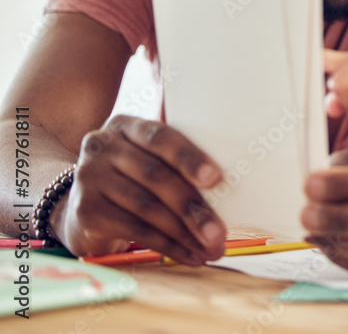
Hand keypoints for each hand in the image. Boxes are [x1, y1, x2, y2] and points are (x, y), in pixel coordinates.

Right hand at [49, 115, 227, 264]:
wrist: (83, 209)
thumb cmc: (132, 180)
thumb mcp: (148, 160)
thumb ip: (177, 164)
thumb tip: (230, 188)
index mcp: (126, 126)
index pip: (160, 136)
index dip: (189, 157)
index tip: (216, 178)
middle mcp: (103, 147)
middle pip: (157, 177)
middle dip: (194, 207)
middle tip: (220, 232)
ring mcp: (90, 179)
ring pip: (148, 208)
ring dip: (186, 233)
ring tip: (212, 248)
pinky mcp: (87, 212)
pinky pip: (137, 230)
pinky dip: (169, 246)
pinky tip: (191, 255)